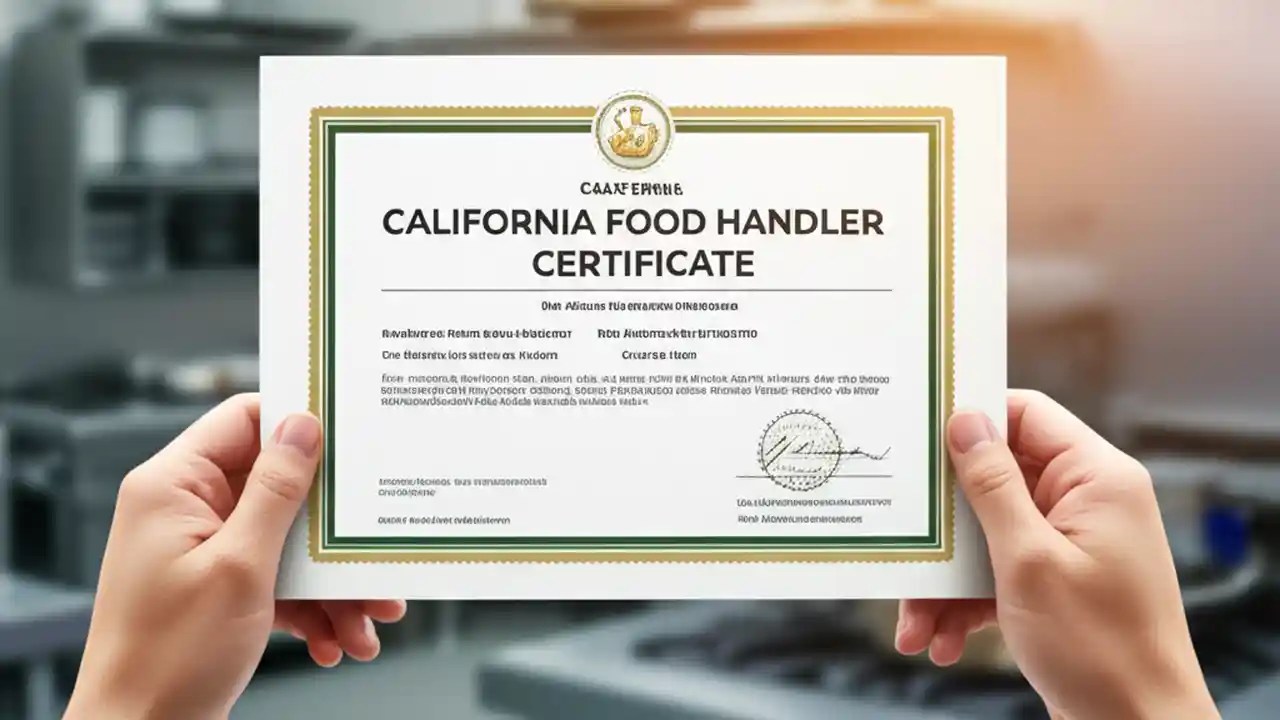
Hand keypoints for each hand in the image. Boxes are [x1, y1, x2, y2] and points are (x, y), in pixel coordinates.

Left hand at [65, 394, 406, 719]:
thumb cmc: (169, 658)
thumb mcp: (240, 567)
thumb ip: (275, 491)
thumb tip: (302, 426)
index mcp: (173, 486)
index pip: (243, 419)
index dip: (297, 422)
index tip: (350, 438)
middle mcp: (184, 509)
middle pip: (278, 487)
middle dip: (331, 530)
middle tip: (374, 549)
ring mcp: (201, 550)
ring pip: (286, 540)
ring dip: (331, 581)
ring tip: (367, 616)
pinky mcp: (218, 587)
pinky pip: (278, 578)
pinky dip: (311, 607)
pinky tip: (336, 639)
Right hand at [896, 391, 1218, 719]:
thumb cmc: (1100, 648)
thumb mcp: (1029, 560)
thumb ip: (993, 486)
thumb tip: (966, 421)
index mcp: (1096, 479)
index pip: (1027, 415)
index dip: (973, 420)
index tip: (921, 438)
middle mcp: (1087, 502)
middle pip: (995, 480)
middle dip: (945, 527)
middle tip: (905, 543)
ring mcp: (1071, 542)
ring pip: (987, 534)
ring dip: (946, 578)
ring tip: (915, 619)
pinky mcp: (1056, 580)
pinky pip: (997, 571)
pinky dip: (966, 602)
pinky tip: (942, 638)